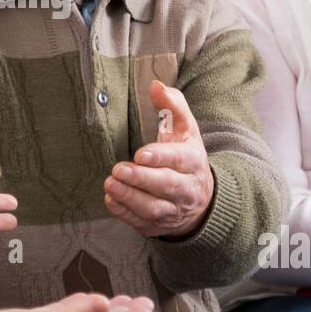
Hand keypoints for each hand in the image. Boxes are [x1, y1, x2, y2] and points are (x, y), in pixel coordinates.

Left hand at [104, 80, 213, 238]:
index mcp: (193, 161)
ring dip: (130, 198)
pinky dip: (125, 213)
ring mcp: (173, 210)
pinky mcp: (158, 226)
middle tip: (119, 170)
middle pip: (167, 186)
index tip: (141, 153)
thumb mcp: (185, 129)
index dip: (161, 157)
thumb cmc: (186, 156)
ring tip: (110, 184)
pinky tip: (111, 199)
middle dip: (142, 179)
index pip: (180, 160)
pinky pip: (142, 223)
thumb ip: (172, 104)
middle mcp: (187, 189)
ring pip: (153, 208)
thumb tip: (155, 85)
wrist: (200, 200)